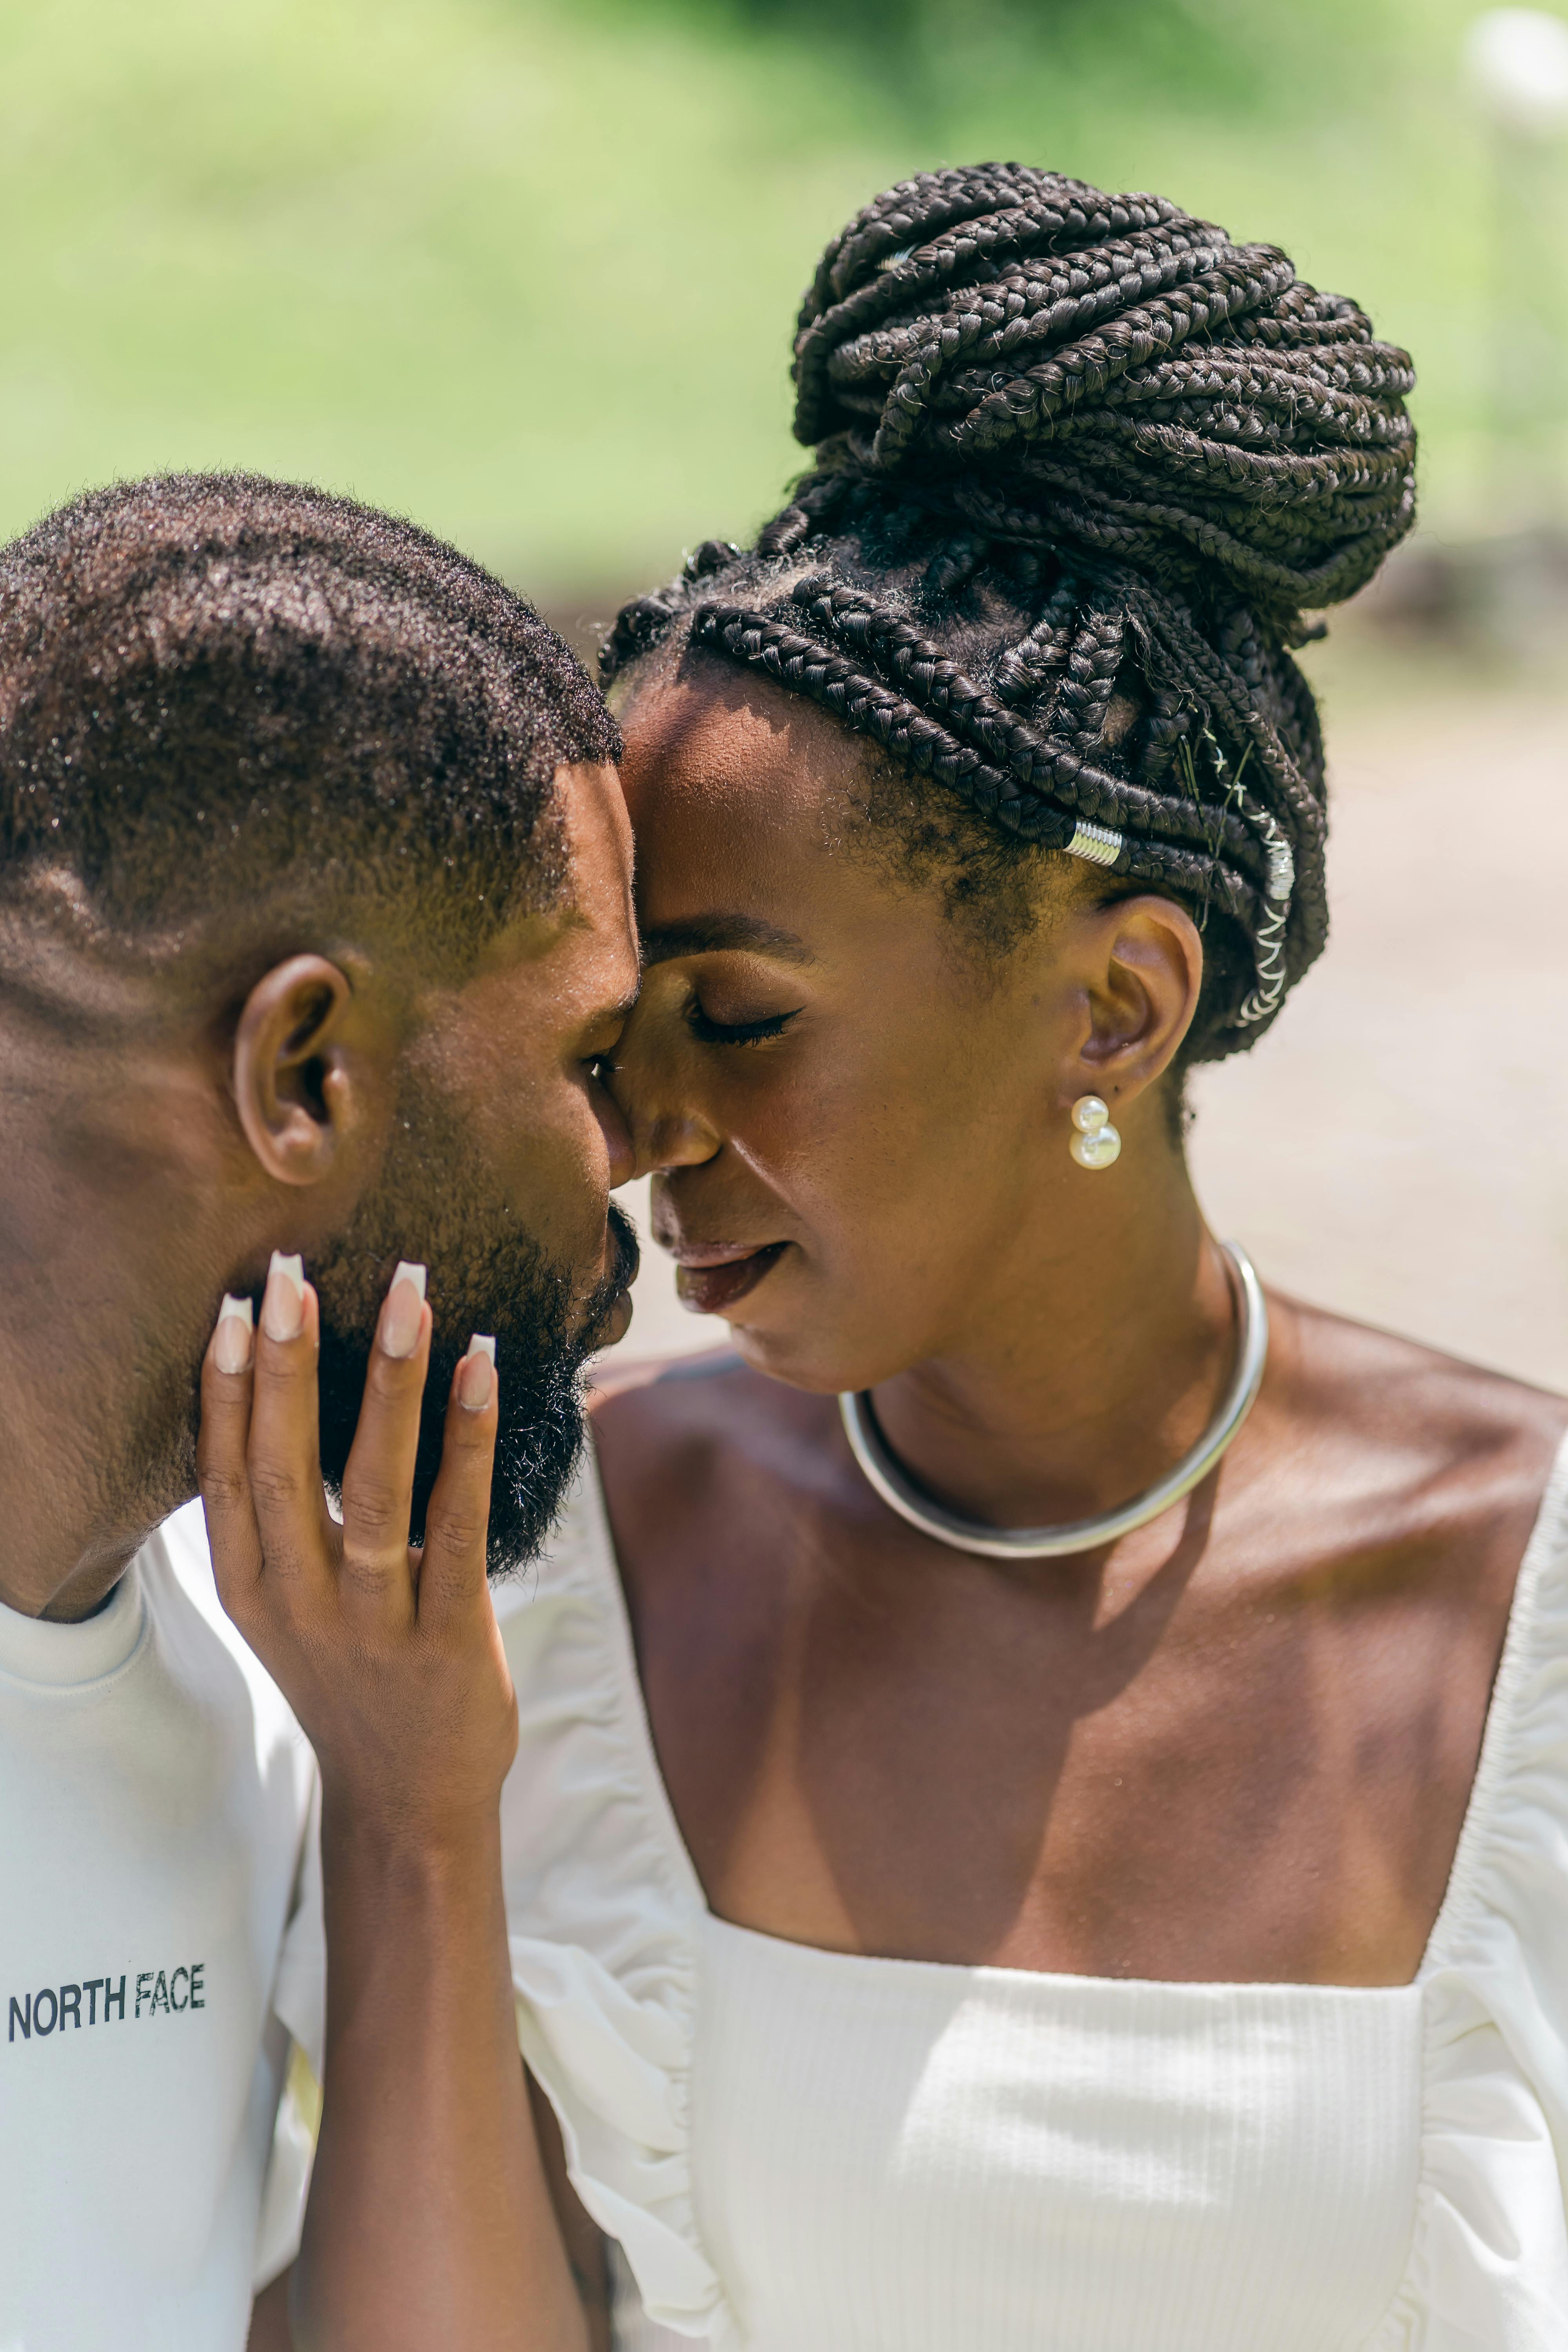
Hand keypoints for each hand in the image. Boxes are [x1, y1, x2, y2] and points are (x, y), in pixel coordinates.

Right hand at [197, 1253, 518, 1850]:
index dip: (226, 1388)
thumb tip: (292, 1393)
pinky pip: (457, 1523)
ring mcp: (372, 1623)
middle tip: (295, 1273)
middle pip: (282, 1465)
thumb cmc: (355, 1675)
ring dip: (389, 1383)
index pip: (223, 1471)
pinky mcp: (448, 1637)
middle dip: (286, 1364)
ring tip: (407, 1296)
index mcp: (252, 1588)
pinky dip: (467, 1441)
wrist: (410, 1800)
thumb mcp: (291, 1606)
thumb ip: (282, 1521)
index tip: (237, 1306)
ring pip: (372, 1485)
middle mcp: (299, 1602)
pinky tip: (481, 1370)